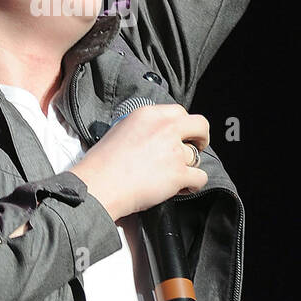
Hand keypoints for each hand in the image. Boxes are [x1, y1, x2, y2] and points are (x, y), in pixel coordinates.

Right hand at [68, 104, 209, 221]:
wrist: (99, 185)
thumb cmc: (103, 163)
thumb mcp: (121, 129)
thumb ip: (144, 128)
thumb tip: (157, 135)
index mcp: (148, 114)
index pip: (179, 112)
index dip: (183, 125)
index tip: (182, 134)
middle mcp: (164, 128)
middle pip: (200, 125)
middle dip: (201, 137)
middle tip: (196, 146)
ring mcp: (173, 151)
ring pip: (197, 156)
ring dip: (188, 166)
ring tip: (173, 176)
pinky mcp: (178, 174)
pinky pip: (200, 178)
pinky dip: (193, 184)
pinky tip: (183, 188)